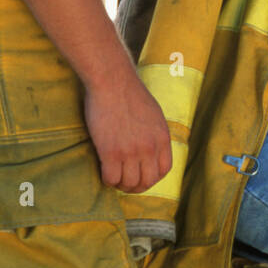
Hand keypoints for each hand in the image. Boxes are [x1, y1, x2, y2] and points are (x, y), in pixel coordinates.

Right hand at [84, 69, 172, 193]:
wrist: (112, 81)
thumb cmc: (129, 93)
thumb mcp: (154, 114)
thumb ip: (155, 134)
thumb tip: (151, 149)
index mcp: (162, 138)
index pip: (164, 170)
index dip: (152, 178)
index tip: (142, 177)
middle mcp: (149, 148)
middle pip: (147, 181)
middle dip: (136, 187)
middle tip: (125, 183)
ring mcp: (130, 151)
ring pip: (129, 183)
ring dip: (121, 185)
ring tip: (114, 178)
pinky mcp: (110, 152)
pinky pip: (111, 178)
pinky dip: (108, 180)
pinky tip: (104, 172)